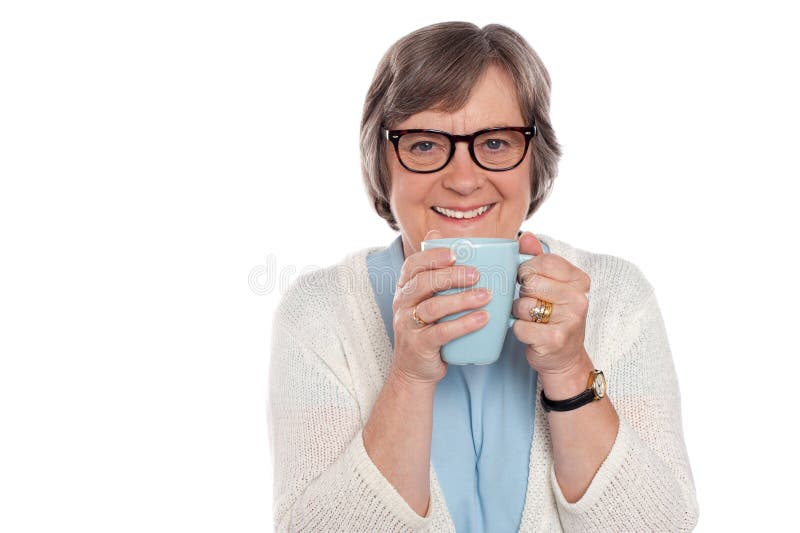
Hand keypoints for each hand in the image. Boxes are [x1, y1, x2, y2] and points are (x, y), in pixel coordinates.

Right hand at [390, 230, 491, 385]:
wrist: (415, 370)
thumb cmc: (428, 329)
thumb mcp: (428, 300)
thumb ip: (435, 272)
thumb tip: (440, 234)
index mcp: (406, 288)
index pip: (412, 265)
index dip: (432, 256)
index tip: (455, 253)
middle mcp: (403, 304)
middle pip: (423, 282)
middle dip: (451, 275)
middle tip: (476, 274)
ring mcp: (408, 325)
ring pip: (433, 307)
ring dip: (461, 299)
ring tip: (485, 295)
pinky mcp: (419, 346)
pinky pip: (441, 332)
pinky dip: (463, 324)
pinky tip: (482, 319)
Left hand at [511, 232, 591, 376]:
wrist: (564, 358)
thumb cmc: (554, 317)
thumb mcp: (552, 285)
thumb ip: (538, 259)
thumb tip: (525, 236)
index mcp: (580, 280)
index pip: (541, 261)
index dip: (527, 271)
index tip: (532, 283)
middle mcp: (579, 298)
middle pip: (529, 283)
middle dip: (523, 294)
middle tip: (534, 305)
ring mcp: (569, 319)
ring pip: (522, 305)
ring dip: (519, 314)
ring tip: (533, 320)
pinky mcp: (554, 339)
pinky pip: (519, 327)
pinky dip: (519, 332)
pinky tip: (532, 335)